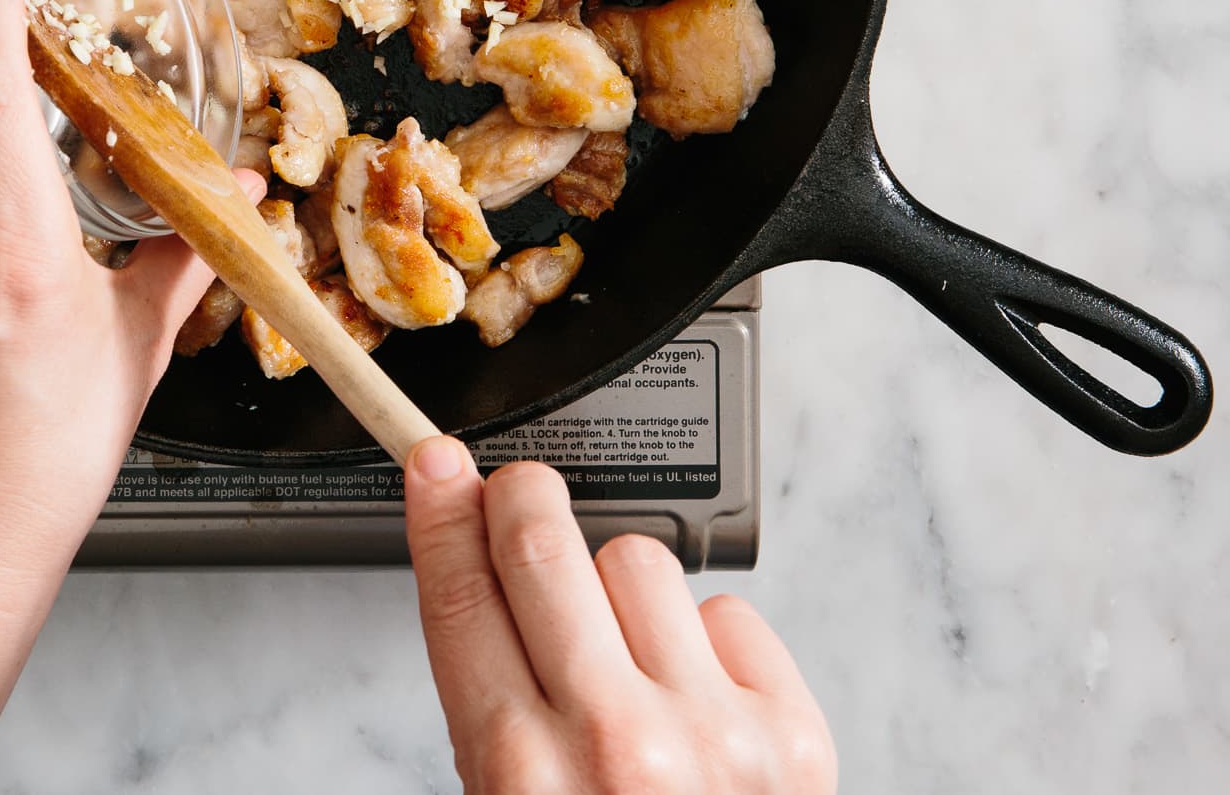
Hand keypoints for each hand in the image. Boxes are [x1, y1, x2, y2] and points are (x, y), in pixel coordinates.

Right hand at [405, 441, 834, 793]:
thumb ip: (494, 701)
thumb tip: (478, 562)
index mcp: (521, 774)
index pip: (460, 597)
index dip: (440, 513)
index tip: (436, 465)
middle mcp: (615, 746)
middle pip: (543, 546)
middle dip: (520, 497)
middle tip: (516, 492)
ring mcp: (712, 736)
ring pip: (639, 562)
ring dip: (619, 588)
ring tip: (623, 653)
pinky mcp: (793, 735)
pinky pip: (728, 612)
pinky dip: (706, 641)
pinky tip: (692, 691)